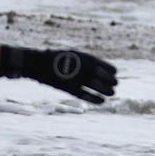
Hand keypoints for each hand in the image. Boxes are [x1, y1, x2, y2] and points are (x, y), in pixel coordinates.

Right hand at [0, 46, 117, 103]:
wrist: (38, 63)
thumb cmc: (58, 58)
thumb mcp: (74, 54)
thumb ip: (87, 61)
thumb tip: (103, 69)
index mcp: (81, 58)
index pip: (101, 64)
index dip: (110, 70)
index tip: (115, 73)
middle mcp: (79, 68)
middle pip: (100, 76)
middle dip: (110, 81)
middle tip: (115, 84)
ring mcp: (73, 78)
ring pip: (94, 86)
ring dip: (105, 90)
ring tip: (112, 93)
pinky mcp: (67, 89)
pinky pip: (84, 95)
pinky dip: (95, 99)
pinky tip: (102, 101)